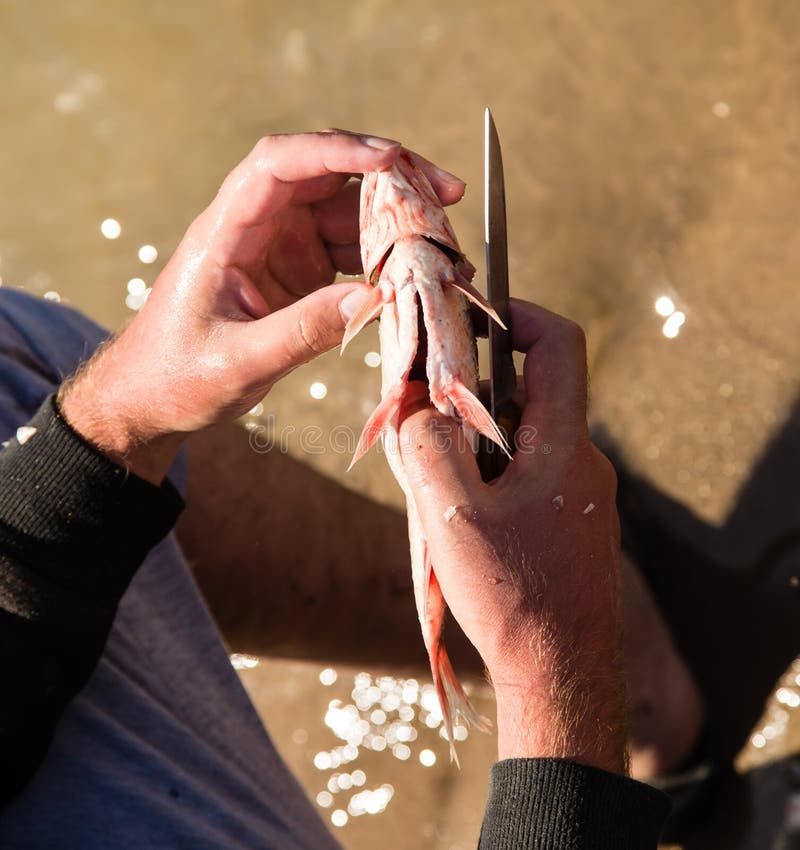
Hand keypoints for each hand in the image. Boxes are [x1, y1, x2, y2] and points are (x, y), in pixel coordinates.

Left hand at [59, 131, 464, 482]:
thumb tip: (372, 300)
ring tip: (443, 238)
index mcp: (225, 232)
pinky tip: (414, 270)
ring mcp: (280, 248)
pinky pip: (348, 252)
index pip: (278, 164)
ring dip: (394, 220)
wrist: (151, 398)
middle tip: (445, 190)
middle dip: (388, 175)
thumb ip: (301, 332)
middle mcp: (256, 228)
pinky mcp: (297, 273)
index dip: (335, 151)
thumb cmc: (175, 376)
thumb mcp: (237, 361)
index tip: (390, 159)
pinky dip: (383, 257)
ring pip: (345, 212)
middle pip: (325, 175)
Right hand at [397, 300, 626, 773]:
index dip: (518, 317)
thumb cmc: (512, 595)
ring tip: (437, 484)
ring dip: (477, 445)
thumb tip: (415, 407)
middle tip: (427, 420)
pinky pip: (528, 479)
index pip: (559, 345)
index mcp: (563, 444)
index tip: (473, 321)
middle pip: (529, 395)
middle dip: (473, 395)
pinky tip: (461, 522)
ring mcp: (581, 498)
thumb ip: (427, 445)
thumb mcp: (451, 514)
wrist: (562, 677)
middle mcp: (581, 462)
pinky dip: (491, 478)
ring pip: (523, 441)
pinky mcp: (570, 528)